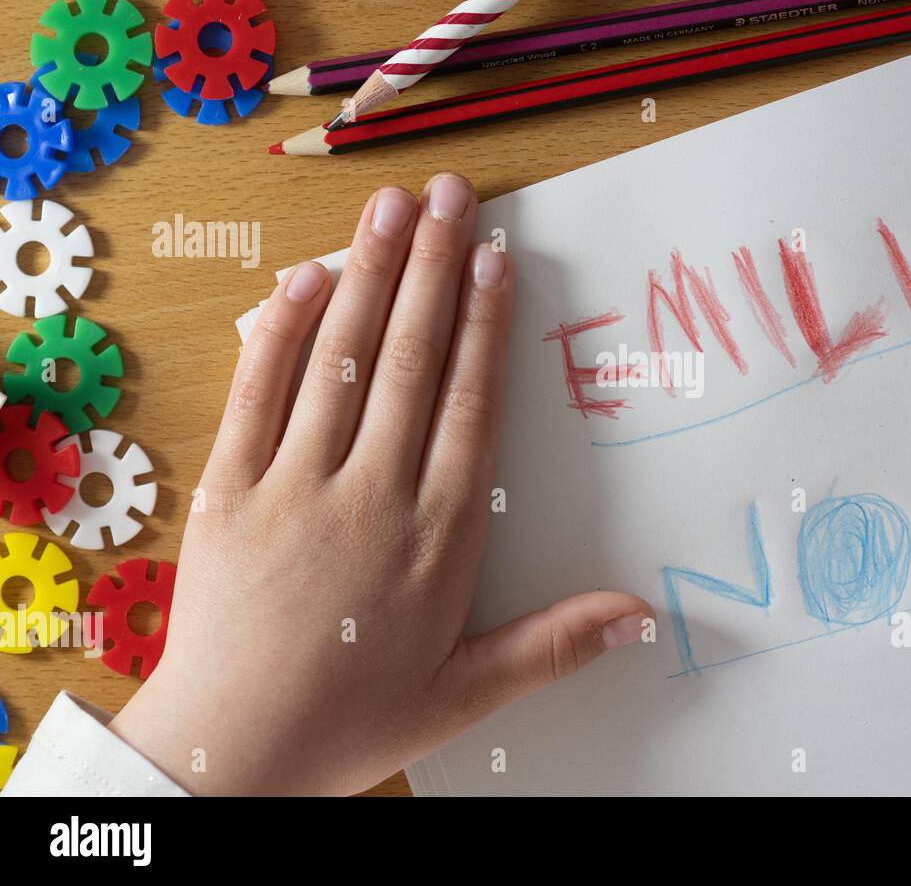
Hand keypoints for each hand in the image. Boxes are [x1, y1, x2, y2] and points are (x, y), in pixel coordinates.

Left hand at [110, 175, 653, 794]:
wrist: (232, 751)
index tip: (494, 258)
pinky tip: (303, 278)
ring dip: (367, 274)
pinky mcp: (230, 491)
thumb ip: (555, 646)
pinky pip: (258, 394)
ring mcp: (295, 486)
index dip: (484, 324)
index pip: (469, 404)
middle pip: (410, 360)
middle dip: (432, 268)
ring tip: (391, 207)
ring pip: (340, 360)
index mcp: (438, 536)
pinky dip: (280, 332)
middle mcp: (371, 495)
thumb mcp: (468, 692)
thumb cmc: (353, 716)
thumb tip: (644, 616)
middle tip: (452, 196)